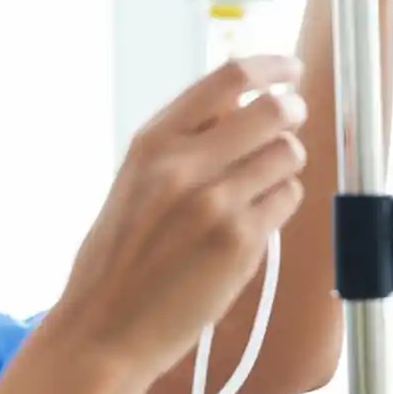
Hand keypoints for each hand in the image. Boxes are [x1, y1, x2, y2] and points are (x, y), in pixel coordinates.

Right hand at [53, 57, 307, 378]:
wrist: (102, 327)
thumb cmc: (114, 262)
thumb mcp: (133, 185)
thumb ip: (179, 146)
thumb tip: (237, 108)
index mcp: (151, 144)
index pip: (227, 79)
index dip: (270, 66)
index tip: (288, 66)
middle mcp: (183, 166)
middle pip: (273, 110)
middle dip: (290, 114)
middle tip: (288, 126)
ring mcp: (215, 203)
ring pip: (288, 155)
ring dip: (283, 166)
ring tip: (256, 189)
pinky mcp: (241, 242)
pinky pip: (286, 200)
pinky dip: (277, 206)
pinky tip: (248, 226)